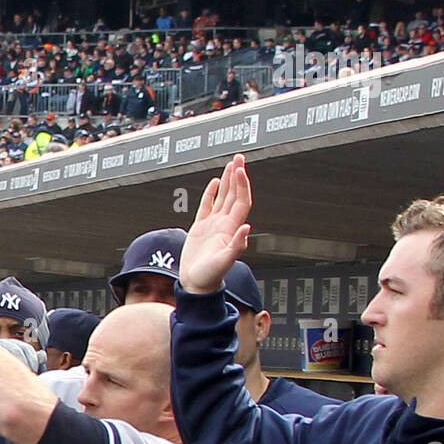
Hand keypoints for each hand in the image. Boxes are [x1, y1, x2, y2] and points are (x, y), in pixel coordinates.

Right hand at [179, 152, 252, 295]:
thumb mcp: (224, 262)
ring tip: (231, 164)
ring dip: (228, 181)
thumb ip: (236, 245)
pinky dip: (212, 193)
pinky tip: (215, 183)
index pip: (241, 201)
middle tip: (239, 158)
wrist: (196, 285)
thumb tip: (246, 228)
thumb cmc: (210, 277)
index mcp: (230, 229)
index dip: (242, 185)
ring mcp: (213, 225)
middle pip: (234, 195)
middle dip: (237, 176)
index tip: (240, 170)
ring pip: (223, 197)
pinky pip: (208, 206)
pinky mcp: (201, 228)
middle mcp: (224, 225)